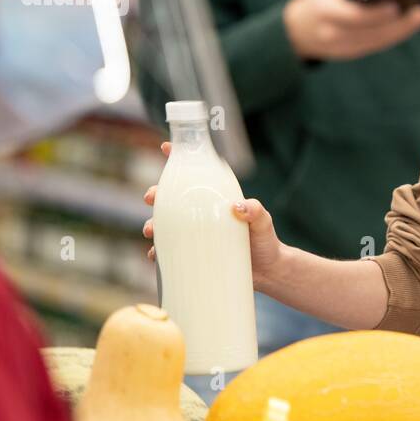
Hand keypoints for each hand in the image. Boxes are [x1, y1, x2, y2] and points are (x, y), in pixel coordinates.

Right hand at [142, 142, 285, 289]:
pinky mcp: (194, 255)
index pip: (197, 174)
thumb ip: (255, 212)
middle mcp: (202, 215)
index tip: (166, 147)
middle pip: (172, 199)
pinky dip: (158, 253)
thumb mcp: (263, 222)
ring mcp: (196, 235)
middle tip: (151, 198)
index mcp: (216, 200)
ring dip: (153, 225)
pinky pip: (170, 252)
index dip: (180, 159)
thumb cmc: (266, 242)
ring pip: (166, 225)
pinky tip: (154, 255)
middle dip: (156, 195)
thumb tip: (237, 206)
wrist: (268, 272)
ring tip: (151, 230)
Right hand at [282, 0, 419, 60]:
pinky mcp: (350, 55)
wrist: (298, 30)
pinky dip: (392, 36)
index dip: (376, 15)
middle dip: (398, 25)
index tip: (396, 6)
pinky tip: (408, 25)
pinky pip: (375, 46)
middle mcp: (332, 34)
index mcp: (324, 12)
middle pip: (371, 33)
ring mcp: (341, 48)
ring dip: (400, 31)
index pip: (353, 17)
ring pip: (376, 42)